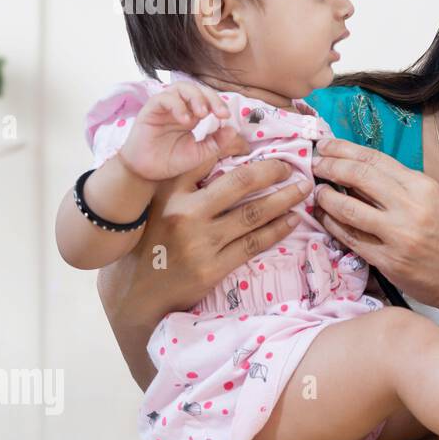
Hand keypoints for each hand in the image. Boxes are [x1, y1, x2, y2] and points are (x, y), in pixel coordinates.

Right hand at [98, 145, 308, 388]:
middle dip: (273, 171)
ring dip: (285, 199)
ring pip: (254, 213)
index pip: (207, 158)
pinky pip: (255, 243)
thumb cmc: (149, 244)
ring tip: (303, 189)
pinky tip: (292, 219)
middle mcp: (184, 213)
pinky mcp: (213, 268)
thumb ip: (183, 182)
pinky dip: (278, 229)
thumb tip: (224, 152)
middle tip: (291, 167)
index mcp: (168, 192)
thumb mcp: (156, 206)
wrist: (135, 294)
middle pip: (241, 182)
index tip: (261, 145)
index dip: (237, 146)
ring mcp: (200, 242)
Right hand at [117, 81, 239, 181]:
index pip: (207, 99)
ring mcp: (164, 107)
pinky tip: (185, 120)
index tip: (226, 116)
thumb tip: (233, 128)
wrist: (147, 173)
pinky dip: (177, 105)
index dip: (218, 103)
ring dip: (195, 97)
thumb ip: (217, 142)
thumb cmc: (171, 161)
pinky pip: (163, 98)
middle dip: (211, 97)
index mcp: (192, 115)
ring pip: (180, 87)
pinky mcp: (150, 110)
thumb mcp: (201, 153)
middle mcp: (179, 108)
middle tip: (219, 113)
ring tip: (202, 114)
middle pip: (196, 89)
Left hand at [311, 137, 438, 327]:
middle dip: (330, 166)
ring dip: (326, 197)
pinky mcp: (388, 260)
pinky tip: (325, 217)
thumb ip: (401, 186)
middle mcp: (410, 207)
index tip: (325, 146)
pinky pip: (351, 238)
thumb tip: (359, 172)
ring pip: (349, 208)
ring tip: (317, 192)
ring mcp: (398, 235)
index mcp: (422, 186)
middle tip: (314, 164)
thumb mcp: (434, 200)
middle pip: (359, 177)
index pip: (375, 160)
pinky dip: (333, 225)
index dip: (344, 150)